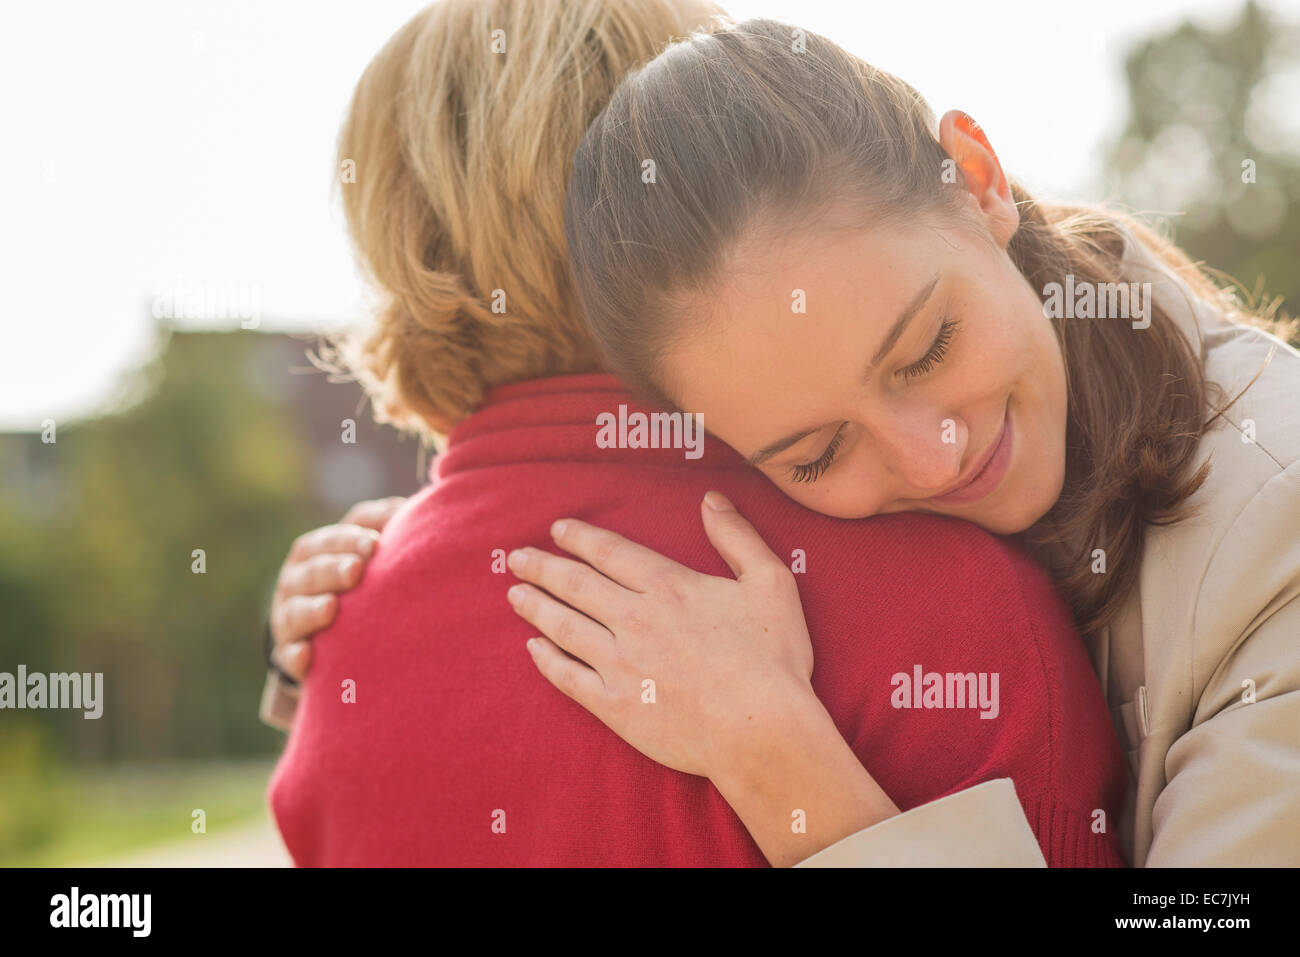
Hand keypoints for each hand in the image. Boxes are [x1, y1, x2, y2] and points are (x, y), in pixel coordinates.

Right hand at [268, 496, 405, 679]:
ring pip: (295, 613)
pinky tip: (307, 655)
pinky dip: (295, 655)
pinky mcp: (288, 654)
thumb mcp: (363, 550)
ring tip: (332, 607)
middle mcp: (295, 582)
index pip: (328, 541)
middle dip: (332, 569)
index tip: (375, 544)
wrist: (322, 634)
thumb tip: (412, 508)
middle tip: (357, 570)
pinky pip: (287, 656)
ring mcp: (289, 619)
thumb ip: (383, 526)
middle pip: (310, 572)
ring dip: (312, 610)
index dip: (348, 539)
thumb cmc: (355, 580)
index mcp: (314, 552)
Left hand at [506, 490, 815, 781]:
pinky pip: (569, 678)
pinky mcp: (615, 706)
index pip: (610, 552)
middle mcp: (634, 620)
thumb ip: (738, 537)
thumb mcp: (771, 583)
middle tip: (516, 558)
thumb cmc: (773, 659)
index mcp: (668, 587)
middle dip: (542, 567)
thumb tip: (712, 499)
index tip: (557, 529)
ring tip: (515, 594)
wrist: (761, 732)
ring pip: (564, 627)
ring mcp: (620, 665)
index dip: (580, 538)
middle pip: (576, 585)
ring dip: (536, 607)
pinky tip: (533, 649)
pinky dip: (547, 661)